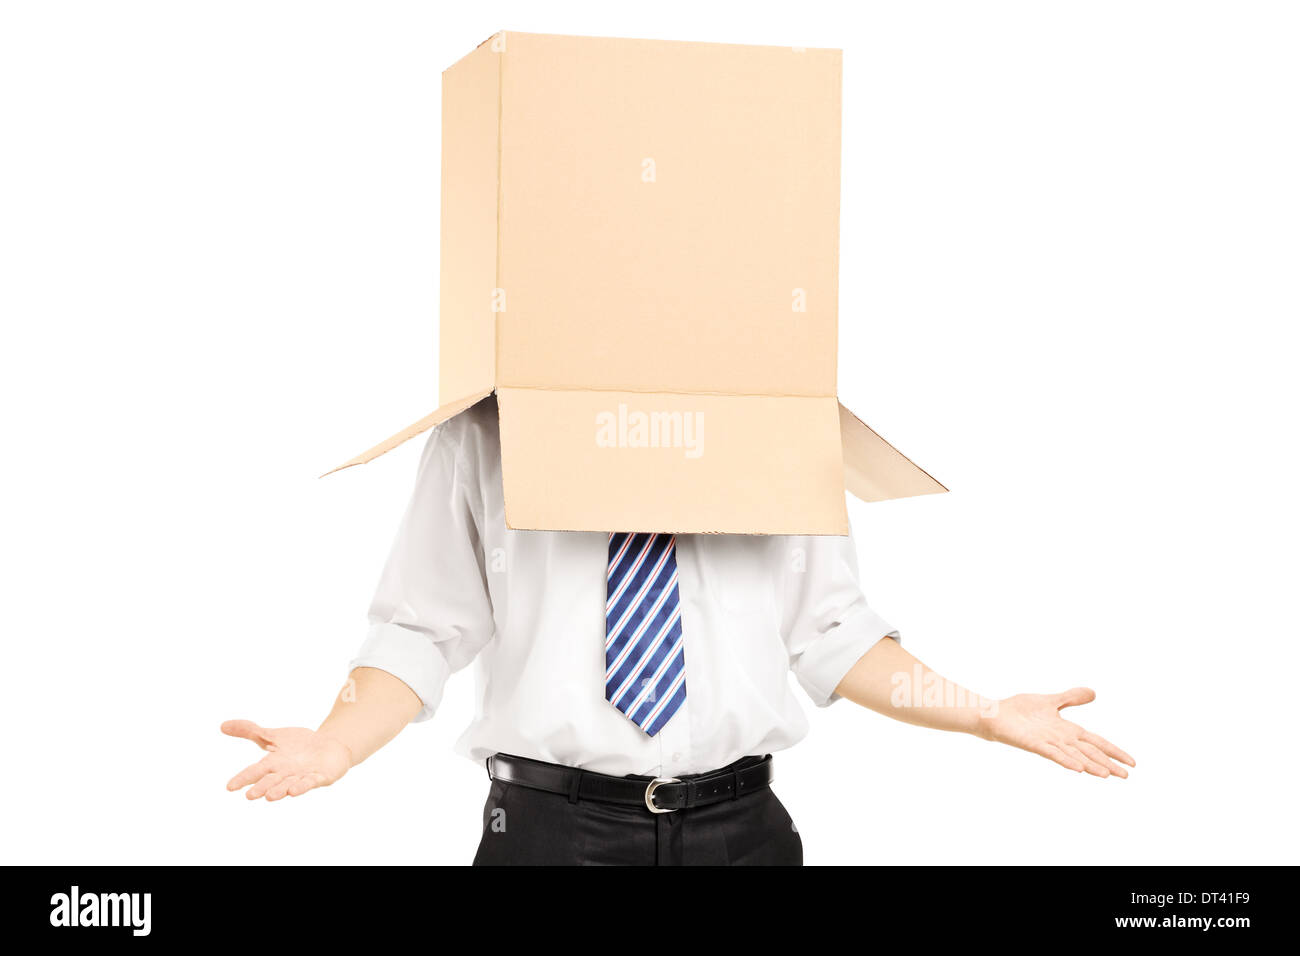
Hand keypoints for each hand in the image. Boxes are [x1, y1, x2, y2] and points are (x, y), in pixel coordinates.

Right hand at [222, 719, 352, 800]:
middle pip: (271, 781)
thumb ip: (250, 731)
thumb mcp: (273, 735)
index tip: (229, 787)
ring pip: (289, 784)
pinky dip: (302, 786)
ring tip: (269, 797)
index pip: (255, 771)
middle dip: (262, 787)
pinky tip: (294, 791)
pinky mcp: (319, 776)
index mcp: (273, 763)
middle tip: (250, 796)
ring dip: (280, 790)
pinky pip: (310, 782)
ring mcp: (302, 776)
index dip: (243, 778)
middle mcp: (285, 772)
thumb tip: (222, 725)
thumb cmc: (298, 745)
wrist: (329, 746)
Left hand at [977, 687, 1135, 777]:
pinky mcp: (1034, 744)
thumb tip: (1094, 692)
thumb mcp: (1051, 701)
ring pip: (1075, 756)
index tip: (1132, 764)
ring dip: (1091, 765)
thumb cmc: (1020, 710)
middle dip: (1108, 763)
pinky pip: (1052, 753)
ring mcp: (1048, 743)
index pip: (1096, 742)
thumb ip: (1071, 698)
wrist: (995, 714)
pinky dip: (1066, 760)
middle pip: (1089, 753)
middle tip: (1126, 776)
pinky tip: (1078, 768)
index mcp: (1068, 730)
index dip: (1113, 751)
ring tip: (1107, 775)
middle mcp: (1061, 739)